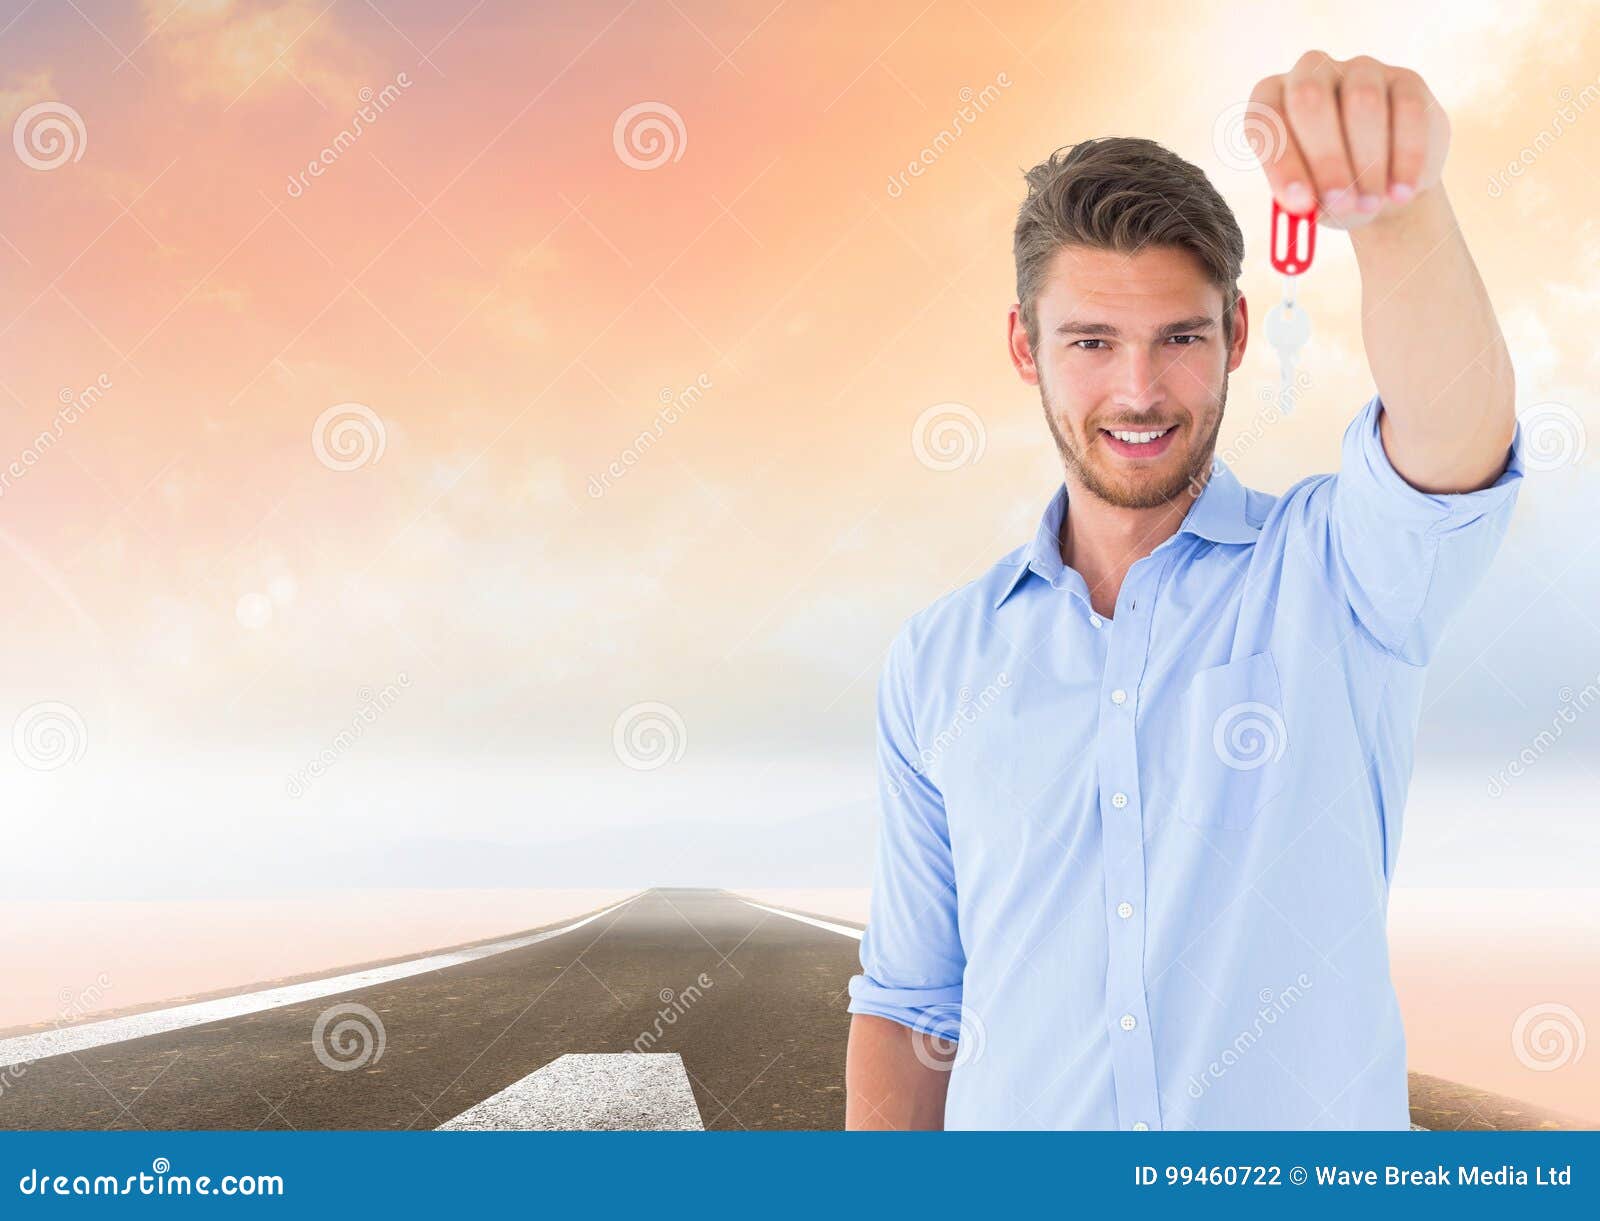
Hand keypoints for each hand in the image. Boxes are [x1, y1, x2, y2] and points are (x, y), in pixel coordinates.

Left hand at [1246, 52, 1450, 230]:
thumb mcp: (1308, 200)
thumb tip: (1305, 206)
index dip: (1281, 162)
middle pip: (1310, 100)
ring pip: (1363, 103)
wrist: (1382, 188)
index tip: (1299, 204)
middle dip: (1325, 158)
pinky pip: (1408, 111)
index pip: (1265, 119)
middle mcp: (1310, 72)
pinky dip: (1405, 157)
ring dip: (1368, 162)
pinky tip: (1401, 192)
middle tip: (1340, 201)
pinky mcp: (1406, 79)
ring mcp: (1360, 69)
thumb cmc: (1328, 191)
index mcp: (1272, 97)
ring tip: (1370, 204)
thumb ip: (1301, 200)